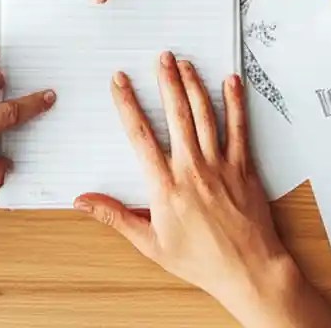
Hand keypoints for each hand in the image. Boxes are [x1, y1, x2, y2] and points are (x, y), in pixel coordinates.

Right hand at [76, 53, 330, 326]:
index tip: (120, 82)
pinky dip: (235, 103)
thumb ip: (115, 216)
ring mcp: (221, 166)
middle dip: (166, 82)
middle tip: (161, 58)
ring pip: (205, 116)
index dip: (128, 104)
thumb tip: (82, 201)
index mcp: (165, 186)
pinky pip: (239, 129)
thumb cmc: (200, 261)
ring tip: (185, 64)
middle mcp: (192, 169)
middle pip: (176, 115)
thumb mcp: (150, 243)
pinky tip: (230, 83)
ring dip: (194, 85)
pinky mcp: (244, 168)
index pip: (140, 135)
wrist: (248, 271)